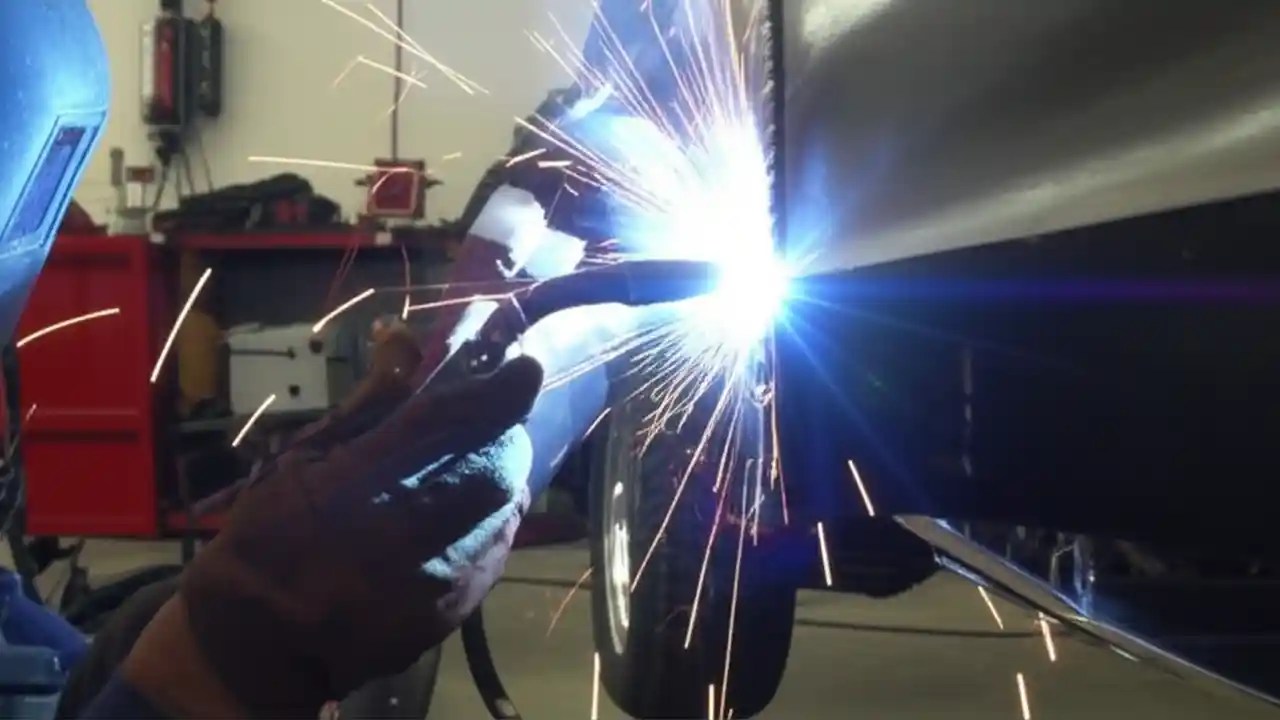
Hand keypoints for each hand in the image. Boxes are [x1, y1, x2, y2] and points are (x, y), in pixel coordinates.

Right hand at [125, 355, 543, 717]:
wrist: (264, 640)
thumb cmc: (272, 535)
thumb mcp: (303, 458)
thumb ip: (367, 404)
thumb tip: (401, 337)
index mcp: (363, 481)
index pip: (452, 421)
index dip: (500, 390)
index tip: (524, 368)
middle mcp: (410, 530)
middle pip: (496, 465)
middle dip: (500, 439)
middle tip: (483, 430)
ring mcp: (439, 575)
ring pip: (504, 509)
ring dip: (496, 482)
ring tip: (460, 480)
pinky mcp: (455, 610)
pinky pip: (496, 552)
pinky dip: (488, 527)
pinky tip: (453, 526)